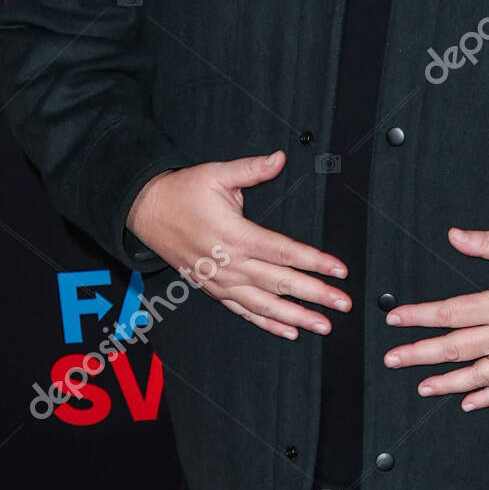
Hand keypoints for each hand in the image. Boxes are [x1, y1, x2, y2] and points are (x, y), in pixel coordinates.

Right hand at [127, 150, 349, 338]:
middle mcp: (230, 264)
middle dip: (316, 295)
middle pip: (281, 283)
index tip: (339, 270)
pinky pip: (243, 312)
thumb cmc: (181, 192)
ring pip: (265, 305)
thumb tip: (279, 158)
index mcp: (235, 235)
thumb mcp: (217, 173)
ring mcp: (221, 281)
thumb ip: (251, 169)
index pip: (284, 252)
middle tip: (343, 304)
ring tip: (323, 326)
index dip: (315, 262)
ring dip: (296, 317)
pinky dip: (267, 324)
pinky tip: (289, 331)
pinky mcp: (213, 289)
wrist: (145, 211)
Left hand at [381, 227, 488, 409]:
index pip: (449, 313)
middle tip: (392, 359)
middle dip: (419, 354)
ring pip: (478, 375)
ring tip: (421, 386)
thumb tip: (453, 235)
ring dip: (446, 383)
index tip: (395, 320)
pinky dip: (487, 397)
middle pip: (455, 348)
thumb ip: (486, 242)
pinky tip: (467, 403)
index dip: (418, 317)